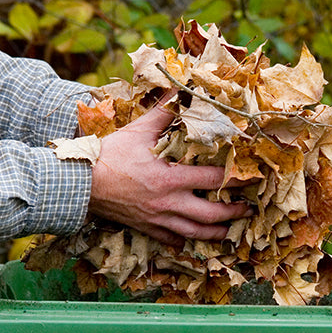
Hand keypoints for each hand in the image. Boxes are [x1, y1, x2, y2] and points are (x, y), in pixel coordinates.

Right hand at [87, 98, 249, 244]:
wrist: (80, 182)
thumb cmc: (110, 155)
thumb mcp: (139, 130)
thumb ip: (164, 113)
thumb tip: (180, 91)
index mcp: (171, 179)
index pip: (213, 181)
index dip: (235, 180)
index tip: (250, 178)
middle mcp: (169, 203)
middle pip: (211, 215)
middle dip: (233, 213)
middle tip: (249, 208)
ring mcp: (157, 219)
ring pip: (194, 233)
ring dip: (215, 234)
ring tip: (229, 231)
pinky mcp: (145, 227)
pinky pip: (170, 240)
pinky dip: (183, 241)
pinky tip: (191, 239)